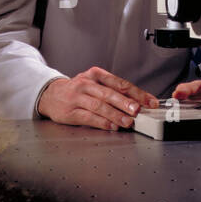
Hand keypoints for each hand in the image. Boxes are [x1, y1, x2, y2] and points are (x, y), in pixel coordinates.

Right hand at [38, 68, 158, 129]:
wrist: (50, 94)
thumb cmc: (78, 90)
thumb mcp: (95, 83)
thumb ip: (114, 92)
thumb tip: (138, 103)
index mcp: (96, 74)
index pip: (120, 83)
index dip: (137, 93)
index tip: (150, 102)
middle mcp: (86, 84)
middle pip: (109, 93)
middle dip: (125, 102)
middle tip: (138, 110)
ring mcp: (77, 98)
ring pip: (99, 106)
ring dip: (115, 114)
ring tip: (128, 122)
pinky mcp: (70, 112)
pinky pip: (88, 117)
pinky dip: (101, 122)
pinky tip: (112, 126)